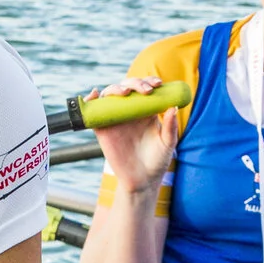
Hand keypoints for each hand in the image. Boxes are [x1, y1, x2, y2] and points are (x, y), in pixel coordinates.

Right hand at [92, 74, 181, 197]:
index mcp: (146, 110)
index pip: (145, 88)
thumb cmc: (158, 161)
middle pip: (128, 87)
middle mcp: (129, 110)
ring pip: (110, 95)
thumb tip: (172, 107)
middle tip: (145, 90)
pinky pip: (94, 112)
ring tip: (125, 92)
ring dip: (115, 88)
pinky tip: (93, 95)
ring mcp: (115, 118)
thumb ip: (170, 127)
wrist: (142, 180)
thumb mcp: (168, 143)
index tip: (157, 84)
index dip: (149, 81)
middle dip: (135, 83)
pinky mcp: (102, 129)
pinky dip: (91, 101)